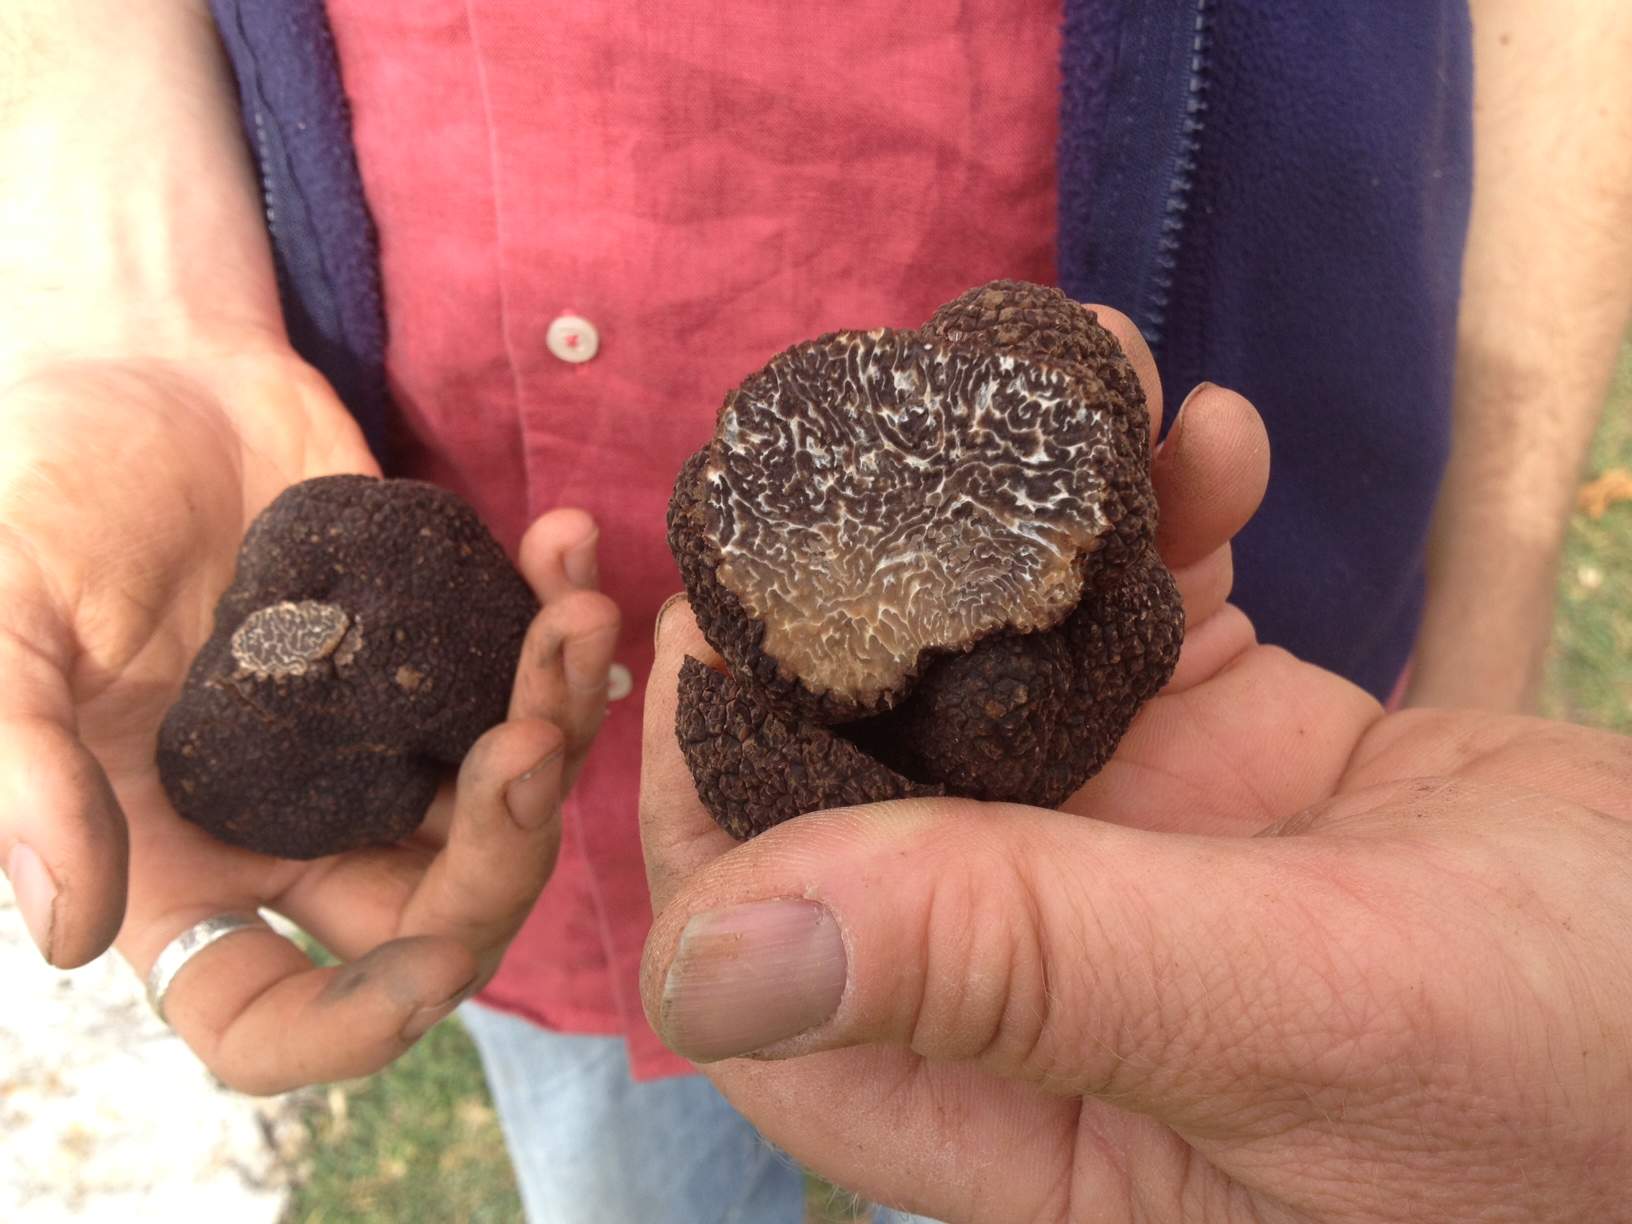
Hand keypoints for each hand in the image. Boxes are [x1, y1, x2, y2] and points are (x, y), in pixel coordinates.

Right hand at [0, 350, 618, 1091]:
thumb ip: (23, 772)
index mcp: (181, 861)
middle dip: (508, 851)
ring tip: (574, 616)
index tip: (437, 961)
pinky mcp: (439, 660)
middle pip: (435, 920)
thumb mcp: (2, 623)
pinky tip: (565, 554)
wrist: (145, 375)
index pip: (269, 1018)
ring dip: (561, 728)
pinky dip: (562, 634)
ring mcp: (380, 747)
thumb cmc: (47, 498)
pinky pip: (527, 684)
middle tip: (530, 733)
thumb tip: (72, 937)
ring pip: (507, 806)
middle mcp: (294, 829)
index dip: (355, 1028)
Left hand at [638, 320, 1631, 1219]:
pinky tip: (1211, 436)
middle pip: (875, 798)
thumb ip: (1025, 972)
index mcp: (1033, 1123)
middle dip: (867, 610)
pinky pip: (1150, 622)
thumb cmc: (1591, 1077)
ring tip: (1077, 375)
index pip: (783, 994)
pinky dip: (1166, 521)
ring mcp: (1146, 859)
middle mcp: (1056, 991)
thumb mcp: (1309, 1020)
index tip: (712, 633)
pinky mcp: (1240, 758)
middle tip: (865, 445)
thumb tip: (708, 959)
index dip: (712, 819)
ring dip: (1026, 521)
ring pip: (1010, 676)